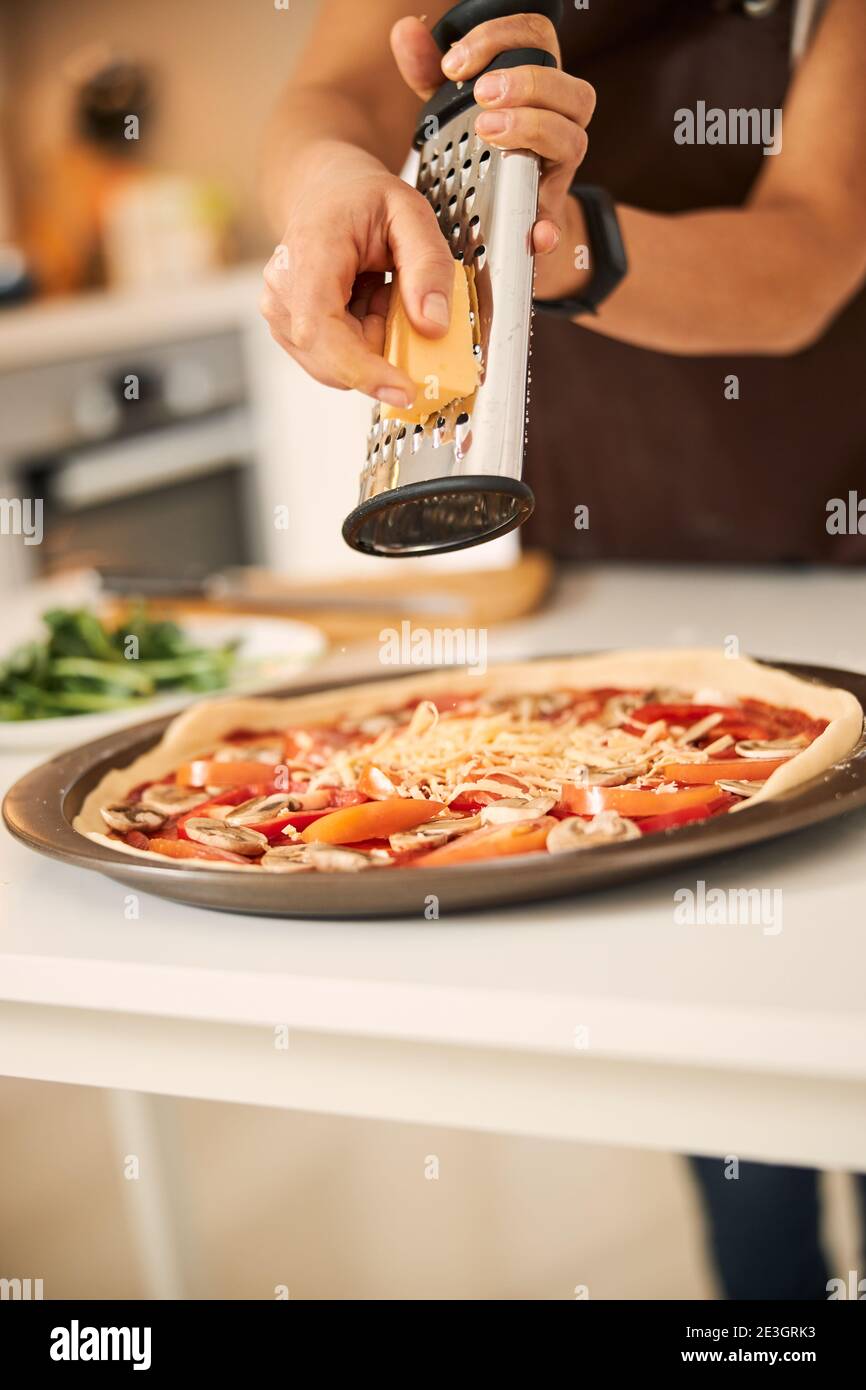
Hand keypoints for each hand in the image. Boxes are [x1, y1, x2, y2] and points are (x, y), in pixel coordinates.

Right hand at [260, 141, 455, 406]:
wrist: (326, 191)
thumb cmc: (363, 199)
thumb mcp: (412, 214)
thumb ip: (428, 266)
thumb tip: (432, 325)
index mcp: (308, 254)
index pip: (321, 329)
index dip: (361, 369)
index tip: (403, 390)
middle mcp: (282, 291)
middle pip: (334, 358)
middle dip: (381, 345)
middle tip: (395, 293)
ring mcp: (280, 315)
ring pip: (339, 365)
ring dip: (373, 339)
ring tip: (377, 290)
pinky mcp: (289, 333)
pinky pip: (338, 360)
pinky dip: (364, 340)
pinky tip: (366, 303)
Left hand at [391, 11, 595, 298]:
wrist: (492, 194)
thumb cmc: (475, 129)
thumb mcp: (447, 97)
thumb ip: (428, 67)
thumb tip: (407, 29)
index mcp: (538, 77)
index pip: (537, 37)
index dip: (500, 41)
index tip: (455, 64)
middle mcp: (560, 116)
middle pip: (573, 91)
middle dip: (527, 85)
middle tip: (481, 94)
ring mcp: (559, 161)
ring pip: (573, 140)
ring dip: (534, 130)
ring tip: (488, 131)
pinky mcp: (548, 203)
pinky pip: (557, 213)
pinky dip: (548, 222)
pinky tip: (535, 232)